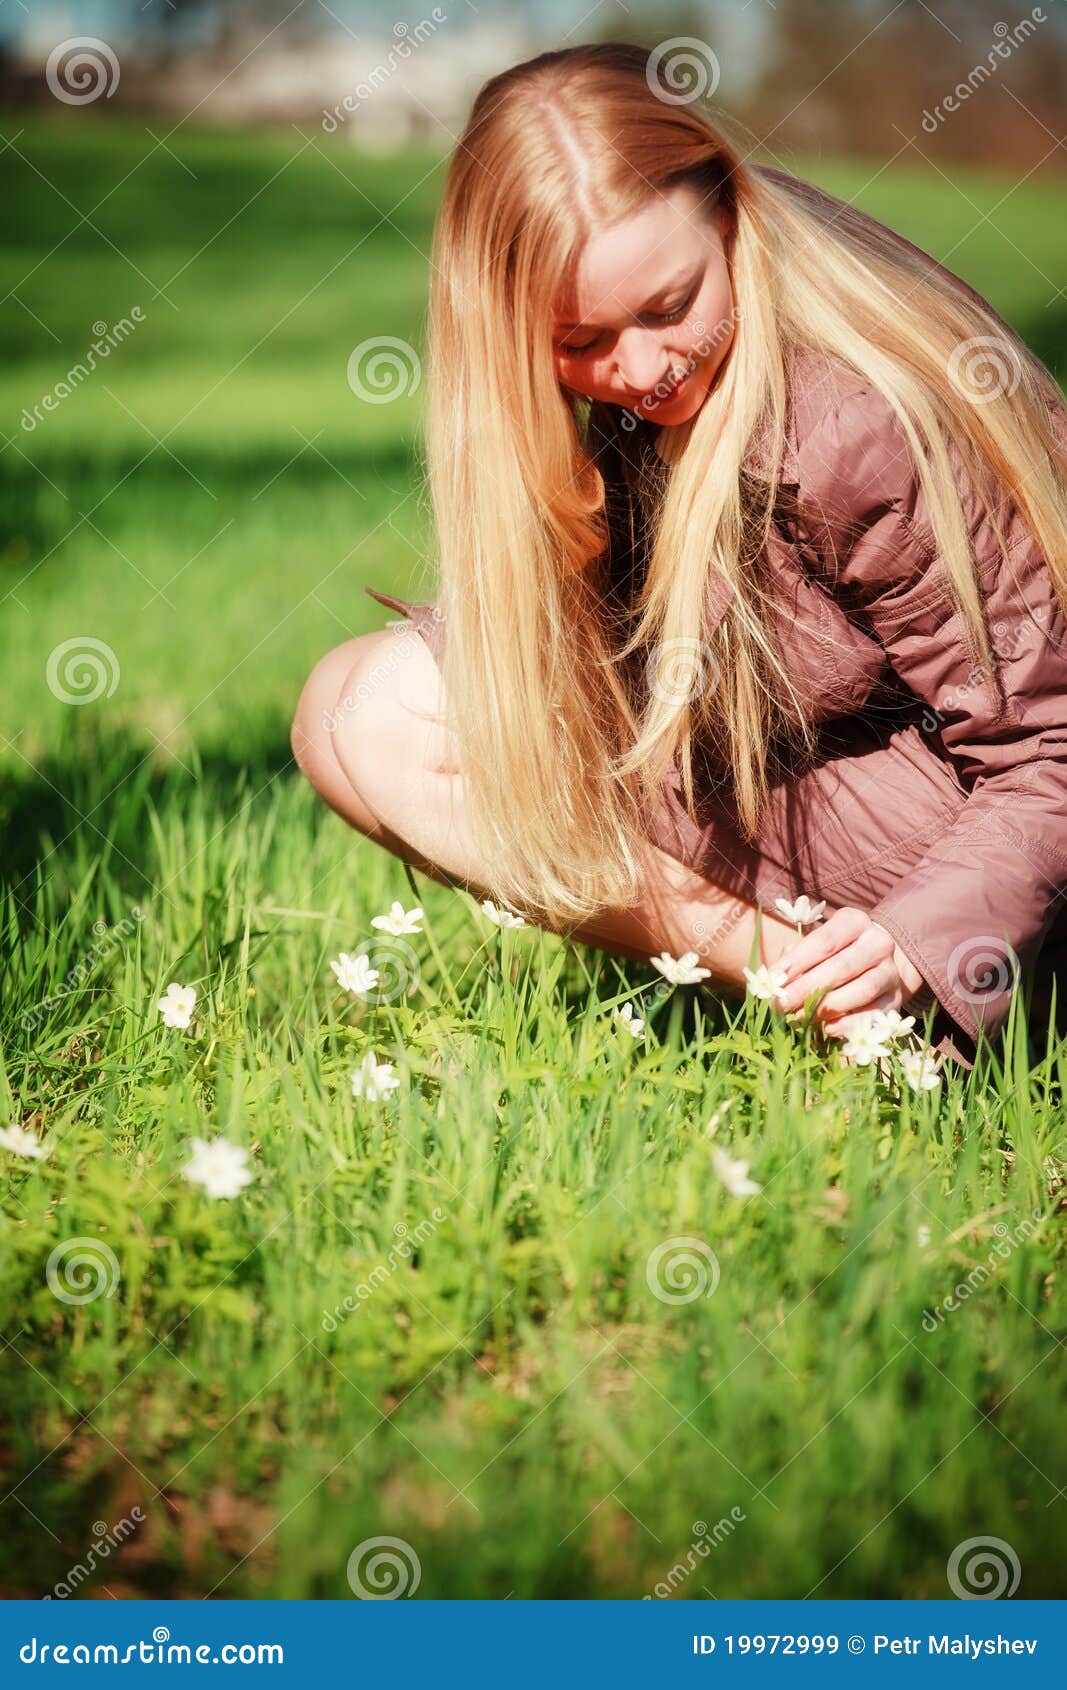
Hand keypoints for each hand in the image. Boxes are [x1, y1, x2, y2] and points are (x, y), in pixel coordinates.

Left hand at [772, 907, 923, 1034]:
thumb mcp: (819, 944)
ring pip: (862, 989)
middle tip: (780, 1005)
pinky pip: (876, 1012)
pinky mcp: (896, 997)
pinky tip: (828, 1030)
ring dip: (827, 1007)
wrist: (880, 961)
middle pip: (841, 967)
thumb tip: (773, 978)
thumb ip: (797, 956)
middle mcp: (878, 942)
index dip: (797, 961)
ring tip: (800, 1017)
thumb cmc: (836, 952)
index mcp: (855, 922)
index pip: (824, 941)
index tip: (773, 978)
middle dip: (806, 989)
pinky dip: (851, 1023)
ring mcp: (891, 970)